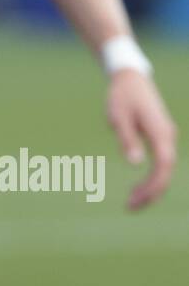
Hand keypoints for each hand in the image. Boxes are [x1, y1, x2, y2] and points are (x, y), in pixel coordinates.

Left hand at [106, 69, 176, 207]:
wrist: (130, 78)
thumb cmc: (121, 96)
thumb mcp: (119, 116)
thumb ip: (127, 139)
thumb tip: (135, 163)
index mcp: (160, 132)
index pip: (164, 165)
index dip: (154, 185)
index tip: (137, 198)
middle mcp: (168, 136)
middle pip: (166, 171)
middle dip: (151, 192)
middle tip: (130, 208)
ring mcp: (166, 137)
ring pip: (165, 169)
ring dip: (151, 188)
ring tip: (131, 203)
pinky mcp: (161, 138)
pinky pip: (161, 164)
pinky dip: (152, 178)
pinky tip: (138, 189)